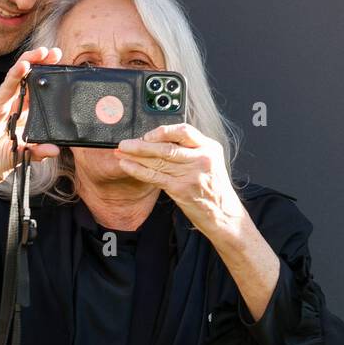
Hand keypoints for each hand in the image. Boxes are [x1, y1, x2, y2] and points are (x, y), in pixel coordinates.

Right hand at [0, 46, 63, 198]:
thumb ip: (38, 152)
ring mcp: (4, 105)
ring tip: (44, 51)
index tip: (64, 72)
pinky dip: (15, 75)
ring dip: (31, 62)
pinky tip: (25, 64)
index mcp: (23, 118)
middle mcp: (14, 108)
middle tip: (57, 53)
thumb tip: (55, 150)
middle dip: (44, 65)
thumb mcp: (22, 156)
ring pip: (19, 78)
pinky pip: (6, 87)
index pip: (39, 95)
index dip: (50, 82)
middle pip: (31, 81)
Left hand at [114, 123, 245, 240]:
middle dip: (141, 144)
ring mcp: (191, 174)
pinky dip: (138, 170)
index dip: (162, 131)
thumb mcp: (210, 161)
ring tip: (121, 152)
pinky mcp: (181, 189)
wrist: (222, 213)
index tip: (147, 134)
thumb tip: (162, 140)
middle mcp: (201, 158)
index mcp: (209, 147)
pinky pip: (155, 176)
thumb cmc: (214, 187)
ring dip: (136, 156)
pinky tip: (127, 165)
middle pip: (166, 146)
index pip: (184, 131)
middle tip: (124, 143)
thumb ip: (191, 149)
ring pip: (158, 161)